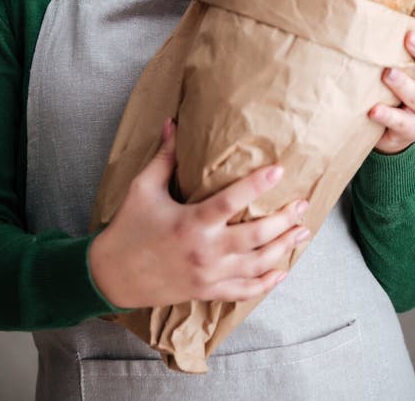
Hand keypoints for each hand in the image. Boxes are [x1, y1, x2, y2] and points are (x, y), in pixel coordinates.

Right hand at [88, 119, 309, 308]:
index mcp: (191, 222)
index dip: (257, 184)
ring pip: (256, 264)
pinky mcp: (206, 291)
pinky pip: (243, 291)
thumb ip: (164, 157)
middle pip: (256, 236)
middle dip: (284, 220)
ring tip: (303, 231)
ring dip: (283, 248)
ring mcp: (208, 275)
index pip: (232, 201)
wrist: (111, 276)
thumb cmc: (128, 228)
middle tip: (302, 204)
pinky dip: (265, 283)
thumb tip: (172, 122)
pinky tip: (281, 271)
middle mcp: (204, 251)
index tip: (280, 170)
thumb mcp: (143, 188)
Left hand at [369, 8, 414, 153]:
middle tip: (409, 37)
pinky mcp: (414, 130)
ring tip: (388, 74)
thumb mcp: (413, 57)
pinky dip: (388, 116)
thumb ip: (408, 34)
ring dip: (406, 86)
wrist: (399, 123)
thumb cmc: (407, 76)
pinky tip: (373, 109)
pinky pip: (402, 124)